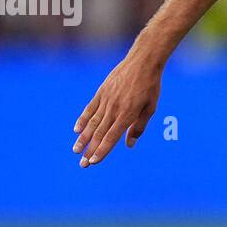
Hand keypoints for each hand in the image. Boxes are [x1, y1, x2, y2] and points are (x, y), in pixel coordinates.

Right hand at [73, 50, 161, 166]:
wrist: (142, 62)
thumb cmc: (150, 86)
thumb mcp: (150, 108)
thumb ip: (138, 127)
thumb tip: (128, 144)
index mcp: (128, 114)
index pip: (111, 137)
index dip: (102, 151)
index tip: (94, 161)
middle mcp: (114, 108)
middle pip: (99, 133)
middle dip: (89, 150)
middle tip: (82, 164)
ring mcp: (106, 99)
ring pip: (92, 122)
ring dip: (83, 138)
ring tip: (75, 150)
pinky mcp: (101, 91)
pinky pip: (90, 108)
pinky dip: (82, 119)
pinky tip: (77, 130)